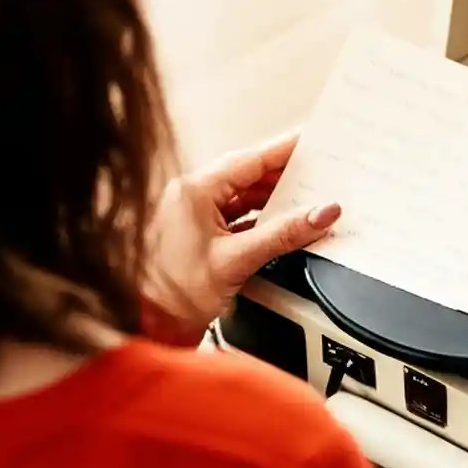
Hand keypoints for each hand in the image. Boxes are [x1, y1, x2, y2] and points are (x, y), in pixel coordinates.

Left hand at [142, 131, 339, 327]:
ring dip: (273, 199)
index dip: (285, 149)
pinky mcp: (198, 234)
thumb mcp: (237, 259)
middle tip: (318, 173)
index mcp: (195, 190)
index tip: (311, 142)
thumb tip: (321, 214)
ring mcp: (192, 214)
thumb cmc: (174, 293)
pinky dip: (260, 218)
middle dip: (284, 176)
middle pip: (248, 176)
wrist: (147, 324)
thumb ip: (284, 234)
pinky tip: (281, 225)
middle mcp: (191, 196)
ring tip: (306, 200)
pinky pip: (236, 216)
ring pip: (243, 196)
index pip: (250, 160)